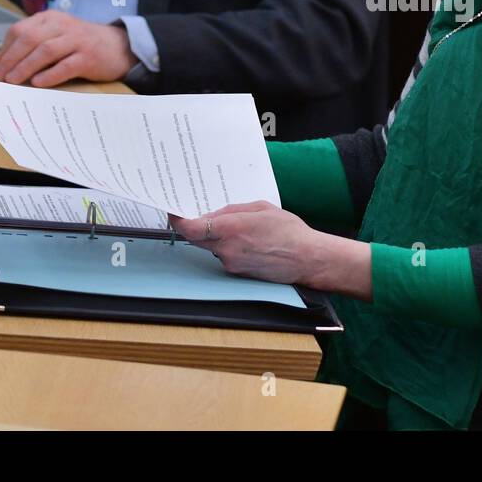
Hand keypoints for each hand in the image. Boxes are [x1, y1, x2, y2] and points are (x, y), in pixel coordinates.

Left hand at [0, 11, 135, 86]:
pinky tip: (38, 83)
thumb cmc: (83, 44)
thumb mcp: (56, 36)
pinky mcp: (89, 58)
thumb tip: (0, 59)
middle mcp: (63, 26)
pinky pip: (66, 66)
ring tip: (13, 80)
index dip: (5, 48)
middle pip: (30, 39)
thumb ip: (31, 44)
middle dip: (11, 58)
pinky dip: (50, 75)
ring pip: (45, 51)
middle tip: (0, 76)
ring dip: (25, 66)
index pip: (20, 29)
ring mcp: (77, 41)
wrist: (119, 46)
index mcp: (51, 19)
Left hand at [170, 202, 370, 296]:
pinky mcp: (238, 273)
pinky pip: (224, 256)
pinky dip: (228, 246)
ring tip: (239, 227)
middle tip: (200, 213)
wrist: (307, 259)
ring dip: (216, 236)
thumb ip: (233, 209)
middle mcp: (226, 249)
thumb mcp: (261, 208)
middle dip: (197, 226)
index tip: (173, 212)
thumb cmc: (290, 231)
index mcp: (230, 228)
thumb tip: (214, 213)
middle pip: (196, 238)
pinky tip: (247, 240)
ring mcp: (231, 264)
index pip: (189, 228)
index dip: (177, 220)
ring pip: (212, 246)